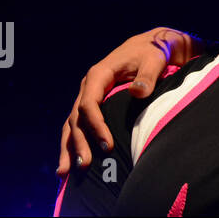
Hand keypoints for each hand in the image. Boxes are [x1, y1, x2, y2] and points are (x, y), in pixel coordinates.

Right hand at [55, 27, 204, 175]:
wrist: (152, 45)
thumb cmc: (153, 52)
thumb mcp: (154, 60)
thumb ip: (147, 76)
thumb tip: (138, 92)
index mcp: (99, 74)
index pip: (90, 103)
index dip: (96, 125)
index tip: (107, 144)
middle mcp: (89, 86)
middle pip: (77, 117)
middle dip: (80, 142)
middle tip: (86, 164)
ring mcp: (89, 95)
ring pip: (72, 124)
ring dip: (69, 147)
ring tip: (65, 172)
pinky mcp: (93, 103)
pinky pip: (79, 124)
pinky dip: (73, 142)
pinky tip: (69, 161)